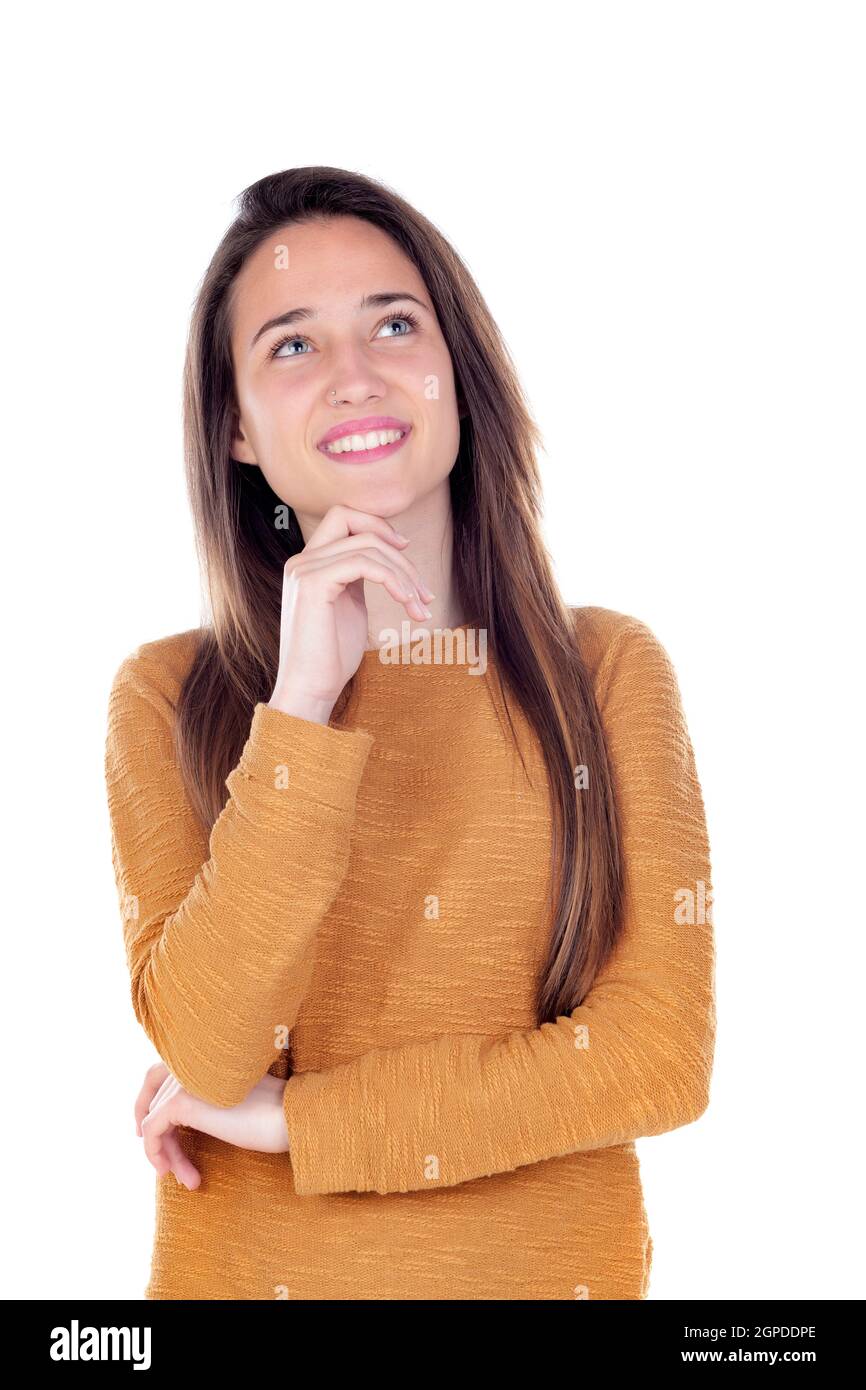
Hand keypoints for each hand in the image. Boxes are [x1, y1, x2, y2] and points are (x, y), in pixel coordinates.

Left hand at [135, 1062, 289, 1188]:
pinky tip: (175, 1171)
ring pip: (153, 1119)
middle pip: (155, 1101)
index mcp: (202, 1058)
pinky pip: (151, 1129)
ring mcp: (184, 1080)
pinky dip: (155, 1152)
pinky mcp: (182, 1102)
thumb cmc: (271, 1115)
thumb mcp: (231, 1101)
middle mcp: (189, 1063)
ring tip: (187, 1178)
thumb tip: (171, 1118)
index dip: (145, 1101)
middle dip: (162, 1139)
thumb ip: (204, 1097)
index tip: (146, 1133)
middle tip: (169, 1168)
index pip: (156, 1074)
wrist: (290, 1118)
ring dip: (166, 1152)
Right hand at [267, 504, 434, 721]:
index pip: (343, 517)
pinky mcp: (313, 584)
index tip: (405, 551)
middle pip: (357, 523)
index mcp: (309, 563)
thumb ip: (360, 578)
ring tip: (420, 606)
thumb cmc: (332, 657)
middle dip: (397, 552)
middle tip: (422, 590)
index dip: (378, 525)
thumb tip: (387, 559)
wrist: (311, 689)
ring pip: (367, 545)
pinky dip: (393, 579)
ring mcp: (304, 569)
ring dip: (404, 574)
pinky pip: (364, 563)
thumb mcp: (351, 606)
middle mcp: (302, 560)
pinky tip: (406, 602)